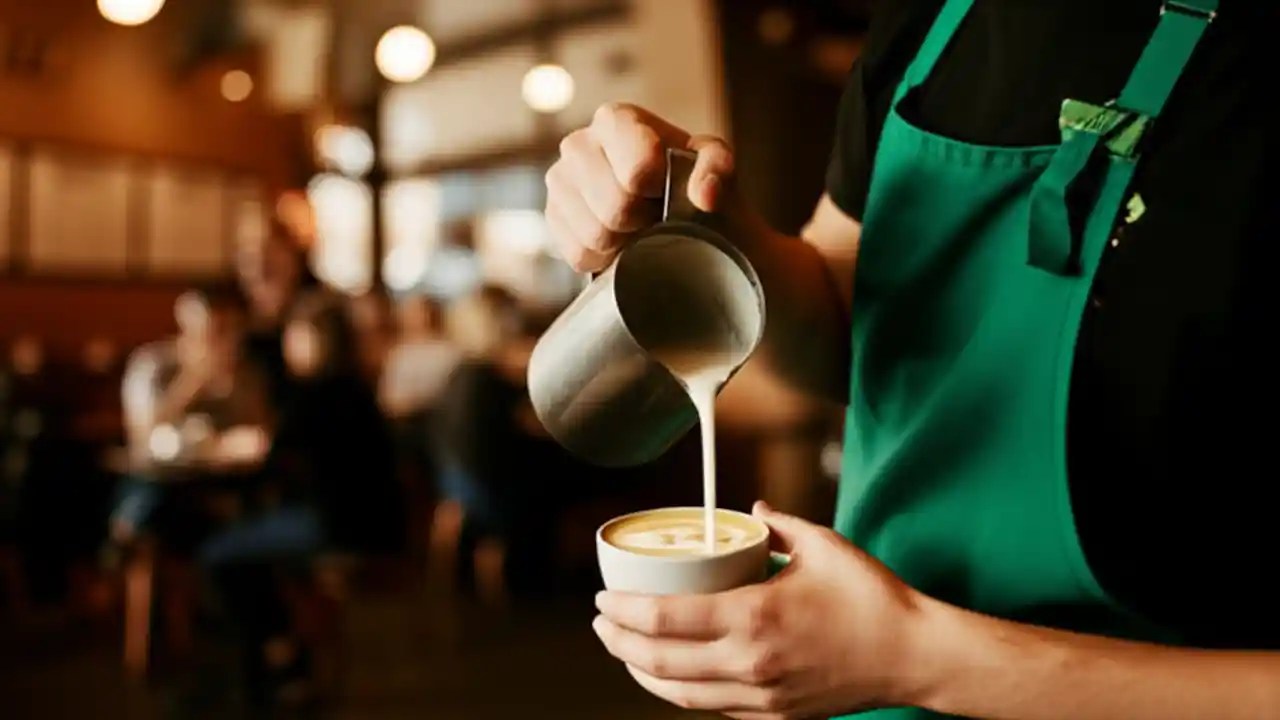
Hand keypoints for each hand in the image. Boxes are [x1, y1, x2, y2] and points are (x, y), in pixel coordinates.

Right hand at [545, 102, 735, 272]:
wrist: (668, 208)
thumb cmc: (689, 180)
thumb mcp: (714, 164)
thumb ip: (716, 168)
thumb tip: (703, 195)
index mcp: (615, 119)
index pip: (638, 169)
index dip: (660, 190)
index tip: (668, 189)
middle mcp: (578, 144)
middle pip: (616, 207)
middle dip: (644, 220)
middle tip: (655, 214)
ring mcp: (559, 181)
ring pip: (596, 234)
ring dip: (626, 241)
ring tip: (638, 227)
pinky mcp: (551, 218)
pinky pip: (580, 254)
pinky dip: (606, 258)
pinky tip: (619, 241)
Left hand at [592, 502, 933, 718]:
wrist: (913, 656)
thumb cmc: (871, 597)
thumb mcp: (821, 544)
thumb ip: (777, 524)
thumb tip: (750, 511)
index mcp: (753, 616)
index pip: (663, 620)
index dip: (622, 611)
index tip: (602, 598)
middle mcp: (749, 662)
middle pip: (658, 661)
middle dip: (617, 643)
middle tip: (602, 622)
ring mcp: (760, 695)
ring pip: (678, 694)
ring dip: (640, 672)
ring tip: (623, 650)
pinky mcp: (773, 715)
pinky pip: (710, 707)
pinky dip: (679, 692)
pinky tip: (671, 674)